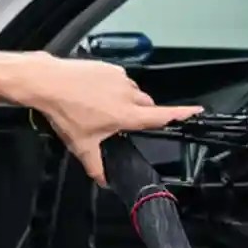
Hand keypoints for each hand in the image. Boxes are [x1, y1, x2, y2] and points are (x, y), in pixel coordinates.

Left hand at [12, 53, 201, 185]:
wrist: (49, 82)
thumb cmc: (66, 113)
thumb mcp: (81, 145)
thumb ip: (95, 166)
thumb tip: (103, 181)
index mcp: (127, 114)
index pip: (162, 116)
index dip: (182, 114)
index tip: (198, 111)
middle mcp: (128, 94)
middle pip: (147, 105)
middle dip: (140, 115)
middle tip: (119, 124)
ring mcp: (119, 78)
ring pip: (133, 92)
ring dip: (125, 101)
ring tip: (101, 108)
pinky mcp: (109, 67)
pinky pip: (119, 80)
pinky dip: (113, 88)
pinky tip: (94, 95)